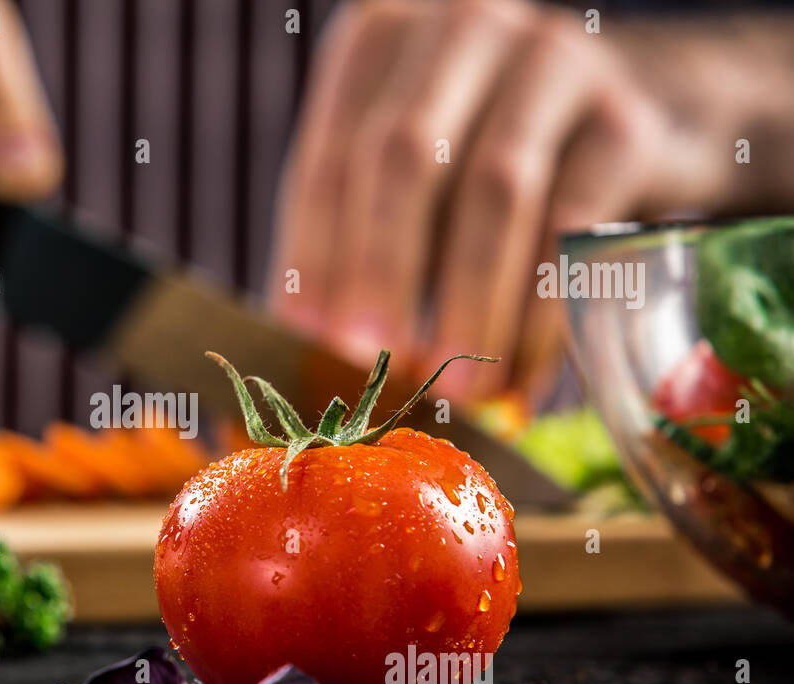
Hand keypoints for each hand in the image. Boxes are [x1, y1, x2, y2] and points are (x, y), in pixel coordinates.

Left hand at [269, 0, 736, 401]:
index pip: (332, 155)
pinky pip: (574, 225)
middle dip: (383, 269)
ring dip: (468, 303)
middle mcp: (464, 27)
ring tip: (454, 390)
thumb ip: (351, 236)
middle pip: (407, 155)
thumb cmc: (480, 158)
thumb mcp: (407, 176)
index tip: (308, 338)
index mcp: (382, 38)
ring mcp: (552, 61)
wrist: (633, 116)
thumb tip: (308, 349)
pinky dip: (541, 313)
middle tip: (372, 361)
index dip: (316, 252)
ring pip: (494, 189)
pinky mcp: (626, 118)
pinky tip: (521, 378)